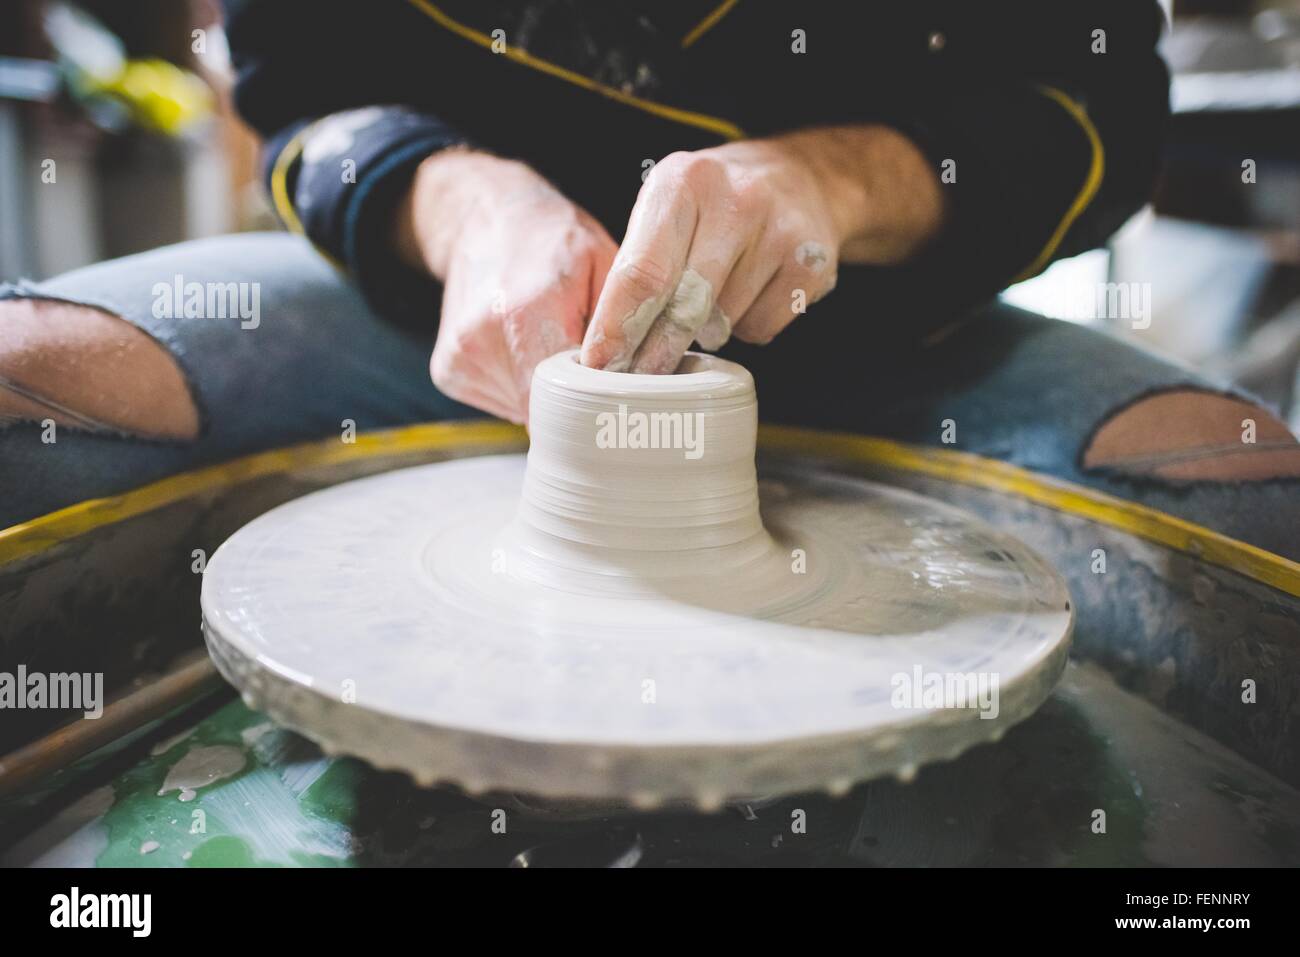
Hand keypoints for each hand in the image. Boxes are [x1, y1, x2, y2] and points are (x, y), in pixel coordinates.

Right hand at [397, 150, 616, 422]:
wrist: (485, 218)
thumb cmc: (554, 239)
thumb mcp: (604, 264)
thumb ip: (618, 328)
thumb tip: (631, 386)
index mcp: (528, 310)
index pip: (570, 393)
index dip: (596, 394)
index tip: (609, 377)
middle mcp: (484, 337)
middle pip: (545, 407)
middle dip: (571, 395)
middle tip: (580, 356)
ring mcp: (461, 357)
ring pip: (522, 410)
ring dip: (543, 390)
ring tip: (545, 339)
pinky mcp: (447, 370)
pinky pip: (500, 401)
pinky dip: (519, 384)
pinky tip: (521, 345)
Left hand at [580, 125, 944, 372]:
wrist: (801, 177)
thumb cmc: (715, 204)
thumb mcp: (668, 208)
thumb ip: (636, 266)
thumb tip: (606, 346)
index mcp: (683, 183)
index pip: (641, 271)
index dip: (617, 325)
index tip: (599, 364)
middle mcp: (735, 201)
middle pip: (684, 304)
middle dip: (656, 350)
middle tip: (640, 376)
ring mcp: (779, 232)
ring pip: (723, 321)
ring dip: (708, 330)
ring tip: (715, 297)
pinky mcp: (811, 265)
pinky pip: (761, 328)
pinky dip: (746, 327)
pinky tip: (750, 295)